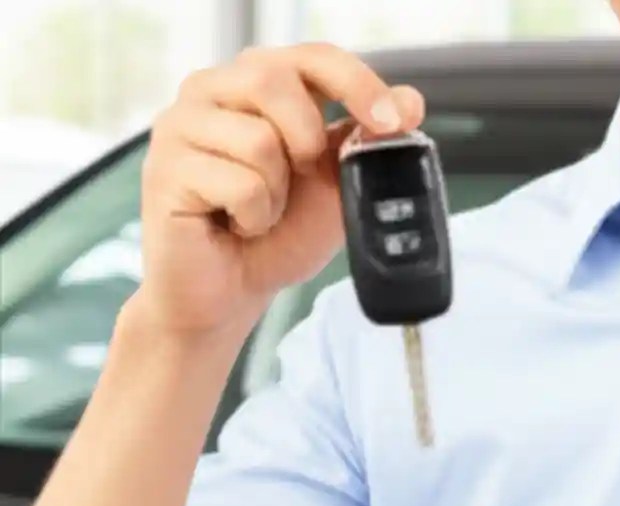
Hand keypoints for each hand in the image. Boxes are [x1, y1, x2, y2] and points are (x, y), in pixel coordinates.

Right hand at [136, 42, 425, 333]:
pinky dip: (255, 216)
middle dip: (306, 138)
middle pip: (271, 79)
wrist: (231, 292)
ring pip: (257, 138)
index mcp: (258, 84)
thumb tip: (410, 102)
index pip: (312, 56)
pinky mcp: (165, 170)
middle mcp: (212, 92)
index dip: (357, 83)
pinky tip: (238, 224)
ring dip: (278, 190)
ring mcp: (181, 127)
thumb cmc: (279, 233)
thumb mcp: (337, 184)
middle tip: (302, 176)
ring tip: (262, 208)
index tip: (392, 122)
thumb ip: (366, 142)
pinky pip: (237, 183)